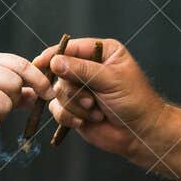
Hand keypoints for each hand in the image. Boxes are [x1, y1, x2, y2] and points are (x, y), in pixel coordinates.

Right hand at [38, 37, 165, 162]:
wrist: (139, 132)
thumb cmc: (134, 101)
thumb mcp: (110, 79)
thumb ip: (82, 69)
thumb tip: (55, 62)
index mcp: (101, 52)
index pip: (71, 48)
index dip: (54, 55)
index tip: (41, 62)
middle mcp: (87, 68)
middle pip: (60, 72)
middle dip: (74, 90)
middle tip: (91, 100)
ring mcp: (79, 89)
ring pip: (57, 92)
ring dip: (76, 105)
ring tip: (96, 111)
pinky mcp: (73, 108)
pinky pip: (57, 110)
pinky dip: (71, 116)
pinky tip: (88, 120)